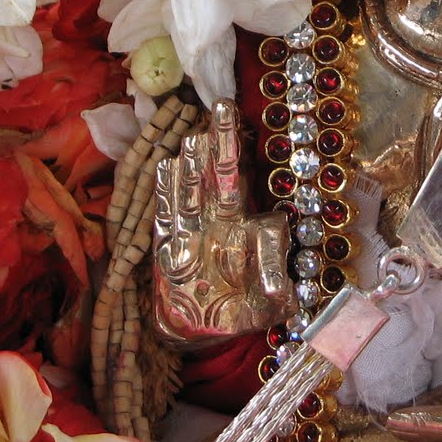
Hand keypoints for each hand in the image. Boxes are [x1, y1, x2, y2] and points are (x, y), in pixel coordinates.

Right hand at [152, 99, 295, 351]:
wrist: (206, 336)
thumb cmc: (242, 312)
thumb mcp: (268, 301)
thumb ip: (273, 278)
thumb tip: (279, 271)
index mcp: (239, 226)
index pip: (236, 176)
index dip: (233, 145)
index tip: (234, 113)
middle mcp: (214, 222)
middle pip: (214, 174)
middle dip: (215, 141)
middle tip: (218, 105)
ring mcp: (189, 234)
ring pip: (189, 190)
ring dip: (191, 165)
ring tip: (193, 136)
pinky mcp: (167, 252)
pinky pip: (165, 217)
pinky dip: (165, 195)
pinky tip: (163, 168)